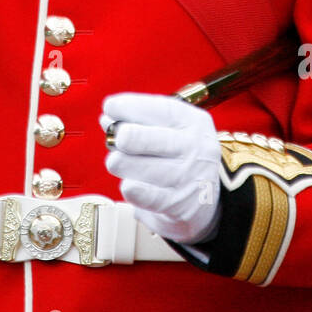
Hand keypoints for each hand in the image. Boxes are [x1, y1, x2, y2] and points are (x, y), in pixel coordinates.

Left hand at [101, 92, 222, 243]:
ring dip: (120, 163)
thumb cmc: (178, 156)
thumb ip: (142, 121)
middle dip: (123, 136)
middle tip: (115, 139)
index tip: (110, 106)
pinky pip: (146, 195)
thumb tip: (107, 119)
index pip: (161, 109)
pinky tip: (128, 184)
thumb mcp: (172, 129)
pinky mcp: (178, 205)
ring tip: (118, 162)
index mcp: (194, 123)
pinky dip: (131, 188)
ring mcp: (188, 177)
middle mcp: (195, 148)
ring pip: (140, 167)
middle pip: (146, 138)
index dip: (129, 106)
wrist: (204, 200)